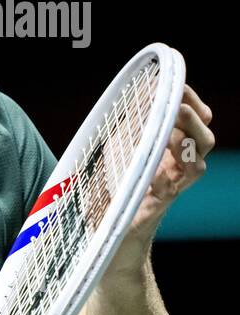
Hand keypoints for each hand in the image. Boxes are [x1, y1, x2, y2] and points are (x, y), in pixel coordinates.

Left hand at [108, 75, 214, 275]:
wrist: (109, 229)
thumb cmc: (117, 185)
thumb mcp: (122, 147)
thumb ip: (134, 124)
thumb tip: (141, 91)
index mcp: (173, 149)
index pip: (198, 121)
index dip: (192, 103)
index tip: (178, 85)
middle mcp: (178, 168)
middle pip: (205, 141)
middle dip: (194, 120)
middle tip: (179, 106)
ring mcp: (170, 187)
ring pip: (197, 166)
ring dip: (185, 147)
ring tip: (170, 133)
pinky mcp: (155, 207)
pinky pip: (169, 192)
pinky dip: (163, 180)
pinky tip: (153, 171)